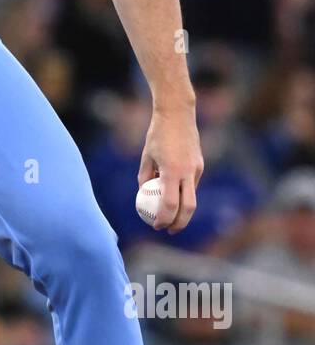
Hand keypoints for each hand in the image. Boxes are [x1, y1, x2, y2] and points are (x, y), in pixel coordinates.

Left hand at [138, 104, 203, 233]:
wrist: (178, 114)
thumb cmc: (157, 134)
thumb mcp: (145, 156)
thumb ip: (144, 177)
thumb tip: (143, 195)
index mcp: (171, 171)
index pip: (169, 205)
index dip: (163, 219)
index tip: (156, 226)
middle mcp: (187, 172)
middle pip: (188, 208)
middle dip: (180, 223)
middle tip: (169, 230)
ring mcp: (197, 168)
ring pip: (192, 197)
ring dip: (182, 209)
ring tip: (171, 216)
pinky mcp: (200, 165)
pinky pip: (192, 184)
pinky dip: (183, 192)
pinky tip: (174, 192)